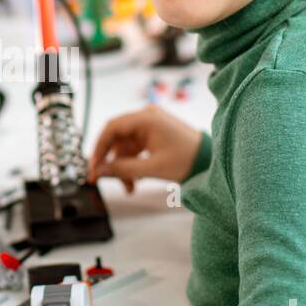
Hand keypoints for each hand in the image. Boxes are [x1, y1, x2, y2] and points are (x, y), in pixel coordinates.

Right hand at [88, 105, 202, 191]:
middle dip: (111, 162)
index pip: (112, 128)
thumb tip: (99, 171)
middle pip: (117, 139)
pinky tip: (135, 180)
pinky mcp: (153, 135)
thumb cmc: (187, 161)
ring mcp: (150, 126)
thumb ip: (123, 169)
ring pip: (125, 147)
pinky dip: (132, 164)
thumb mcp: (152, 168)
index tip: (94, 167)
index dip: (99, 148)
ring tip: (129, 188)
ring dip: (123, 167)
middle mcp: (146, 117)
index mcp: (146, 119)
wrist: (211, 161)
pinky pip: (134, 149)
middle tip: (103, 180)